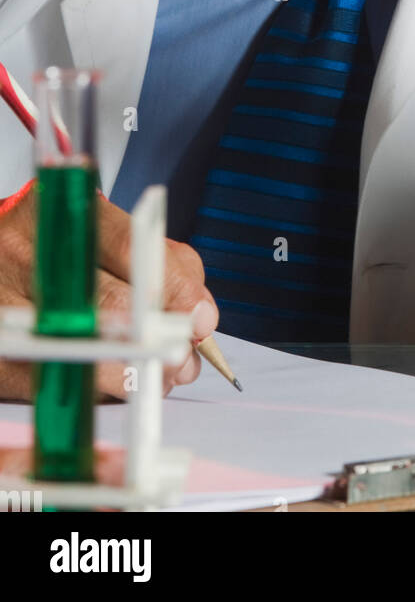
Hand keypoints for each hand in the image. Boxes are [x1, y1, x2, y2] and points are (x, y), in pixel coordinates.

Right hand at [0, 180, 217, 401]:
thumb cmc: (66, 255)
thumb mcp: (107, 237)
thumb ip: (162, 264)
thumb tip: (201, 317)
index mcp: (64, 213)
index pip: (130, 247)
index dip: (173, 287)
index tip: (202, 320)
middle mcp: (28, 253)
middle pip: (108, 305)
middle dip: (161, 339)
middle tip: (186, 361)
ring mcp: (7, 308)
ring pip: (84, 353)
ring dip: (135, 374)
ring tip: (160, 379)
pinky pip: (57, 384)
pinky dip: (99, 393)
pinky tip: (119, 387)